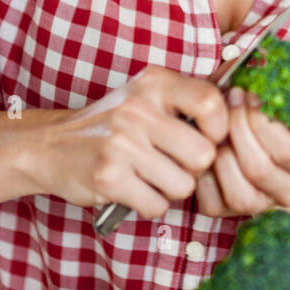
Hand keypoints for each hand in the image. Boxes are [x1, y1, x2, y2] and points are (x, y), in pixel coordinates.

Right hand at [29, 65, 228, 218]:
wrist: (49, 145)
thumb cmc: (111, 124)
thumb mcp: (146, 96)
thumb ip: (187, 102)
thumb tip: (240, 121)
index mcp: (154, 83)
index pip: (211, 102)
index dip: (219, 128)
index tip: (207, 138)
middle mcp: (138, 109)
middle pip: (203, 155)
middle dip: (194, 169)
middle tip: (173, 165)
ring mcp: (121, 143)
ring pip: (183, 186)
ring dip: (170, 190)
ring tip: (148, 176)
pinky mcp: (108, 177)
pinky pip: (157, 206)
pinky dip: (149, 205)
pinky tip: (132, 189)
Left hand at [194, 86, 289, 218]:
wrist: (286, 170)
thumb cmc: (285, 128)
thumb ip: (278, 89)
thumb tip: (255, 57)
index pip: (284, 149)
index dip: (259, 119)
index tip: (248, 93)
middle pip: (258, 168)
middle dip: (237, 127)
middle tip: (230, 98)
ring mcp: (261, 207)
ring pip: (236, 189)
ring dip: (220, 150)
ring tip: (217, 122)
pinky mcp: (228, 214)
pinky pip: (211, 200)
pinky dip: (203, 173)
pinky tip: (209, 145)